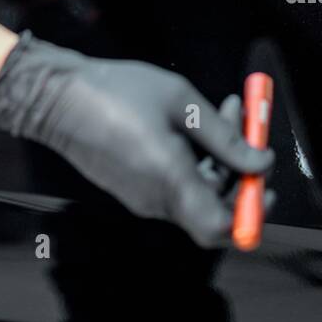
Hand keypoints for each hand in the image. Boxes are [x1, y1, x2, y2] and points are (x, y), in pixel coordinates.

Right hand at [0, 31, 275, 246]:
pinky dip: (193, 159)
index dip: (252, 211)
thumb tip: (262, 163)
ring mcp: (141, 197)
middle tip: (249, 125)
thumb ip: (225, 137)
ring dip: (218, 157)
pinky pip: (174, 184)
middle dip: (239, 168)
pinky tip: (190, 122)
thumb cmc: (118, 92)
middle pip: (215, 207)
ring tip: (224, 105)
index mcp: (171, 181)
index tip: (264, 178)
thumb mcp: (181, 103)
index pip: (223, 228)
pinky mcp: (131, 188)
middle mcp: (157, 201)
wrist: (57, 98)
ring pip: (196, 192)